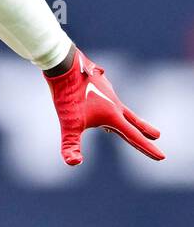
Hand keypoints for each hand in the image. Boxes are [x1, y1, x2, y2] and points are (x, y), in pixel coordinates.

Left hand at [44, 48, 164, 165]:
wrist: (64, 64)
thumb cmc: (67, 95)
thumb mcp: (68, 124)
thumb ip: (70, 144)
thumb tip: (74, 163)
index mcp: (112, 115)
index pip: (133, 136)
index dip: (147, 149)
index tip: (162, 156)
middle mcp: (114, 103)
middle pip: (132, 121)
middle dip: (144, 131)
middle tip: (157, 136)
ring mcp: (108, 91)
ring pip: (120, 108)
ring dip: (127, 118)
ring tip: (126, 126)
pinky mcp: (99, 83)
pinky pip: (108, 97)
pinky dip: (110, 105)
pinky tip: (100, 103)